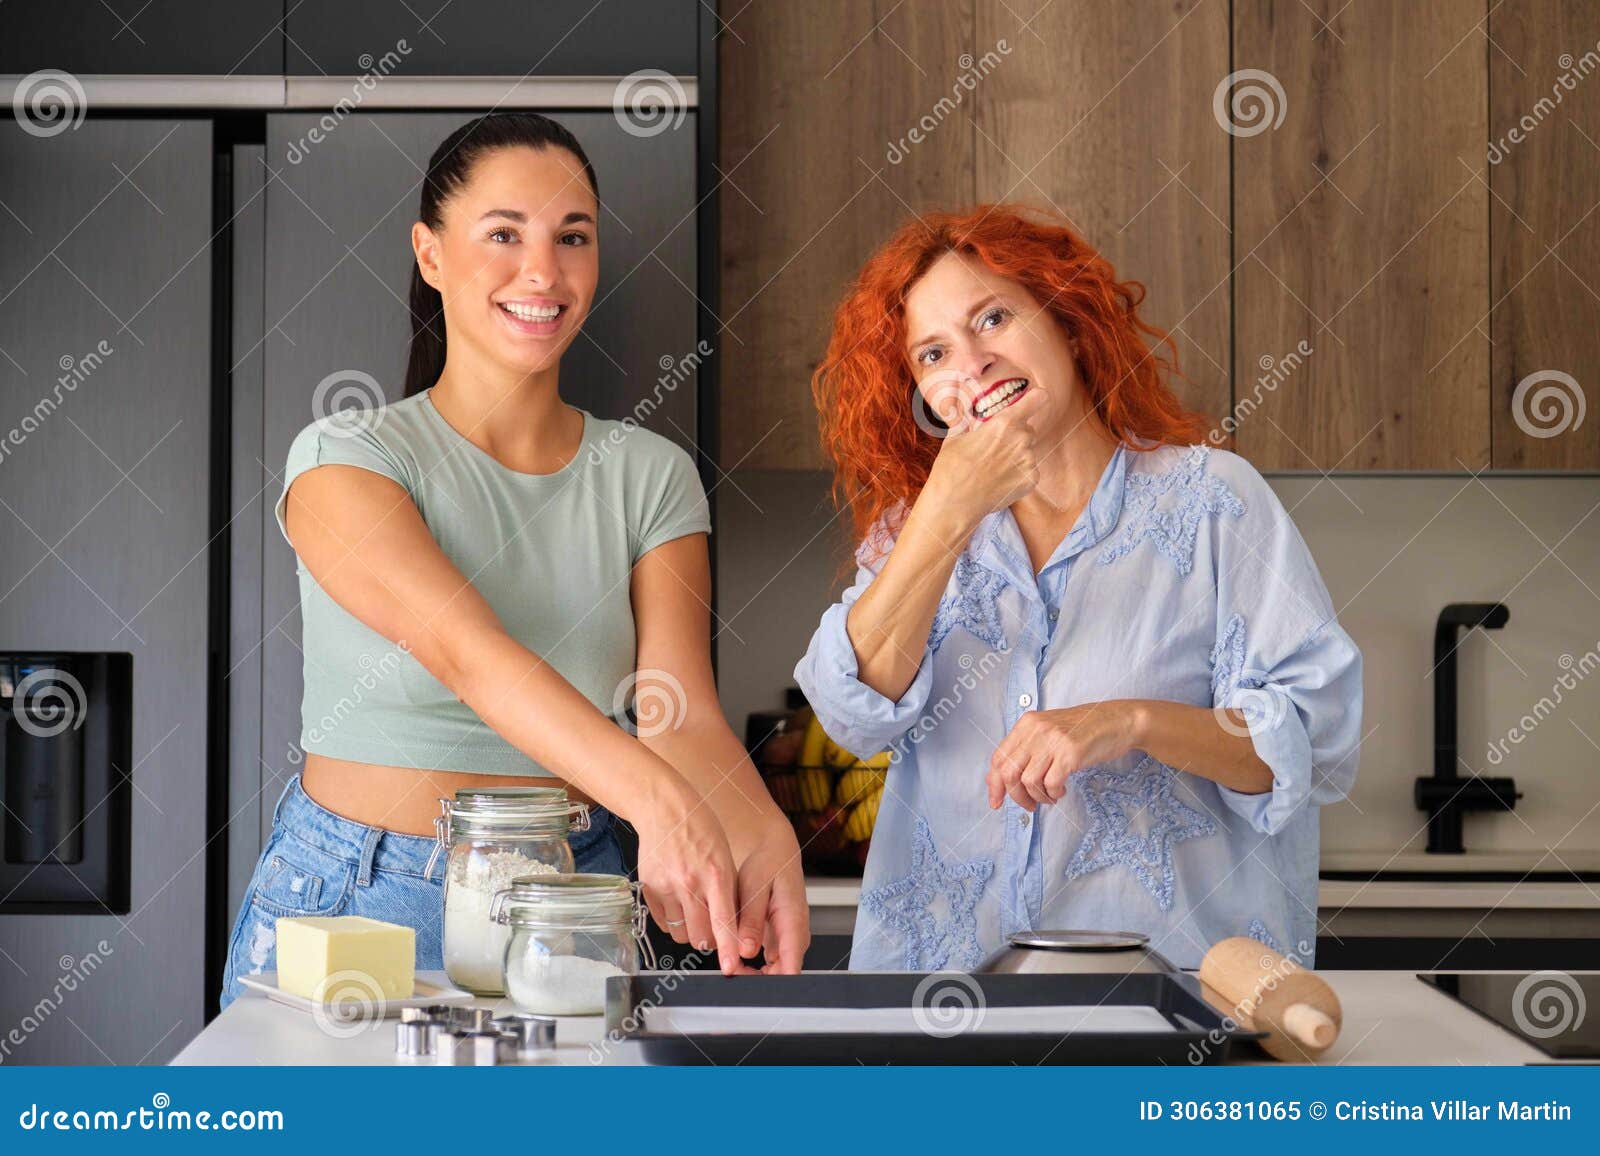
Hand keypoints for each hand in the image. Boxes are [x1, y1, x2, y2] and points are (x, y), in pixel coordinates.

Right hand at [633, 781, 743, 973]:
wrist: (664, 808)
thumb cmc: (701, 828)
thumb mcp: (725, 857)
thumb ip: (726, 891)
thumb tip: (728, 927)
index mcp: (715, 874)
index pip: (723, 921)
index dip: (728, 949)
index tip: (730, 968)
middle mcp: (689, 884)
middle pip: (700, 937)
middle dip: (710, 941)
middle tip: (714, 930)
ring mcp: (665, 887)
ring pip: (680, 934)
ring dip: (691, 931)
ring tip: (694, 911)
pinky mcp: (648, 888)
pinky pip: (662, 923)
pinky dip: (672, 922)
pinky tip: (677, 903)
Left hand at [727, 817, 810, 973]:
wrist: (774, 853)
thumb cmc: (767, 864)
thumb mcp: (753, 888)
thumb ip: (750, 920)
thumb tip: (746, 950)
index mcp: (793, 920)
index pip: (792, 964)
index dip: (774, 983)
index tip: (751, 987)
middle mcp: (795, 933)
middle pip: (783, 972)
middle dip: (756, 979)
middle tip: (730, 969)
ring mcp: (789, 937)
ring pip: (776, 969)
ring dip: (754, 973)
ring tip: (731, 961)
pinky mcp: (781, 938)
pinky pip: (771, 961)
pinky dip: (754, 964)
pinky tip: (737, 955)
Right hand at [921, 384, 1045, 531]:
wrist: (954, 503)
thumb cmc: (951, 467)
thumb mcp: (955, 435)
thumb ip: (967, 419)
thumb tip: (958, 405)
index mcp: (1005, 423)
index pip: (1038, 399)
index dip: (1036, 398)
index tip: (1031, 401)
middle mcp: (1022, 440)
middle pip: (1029, 429)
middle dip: (1015, 435)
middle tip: (994, 447)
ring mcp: (1029, 461)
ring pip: (1028, 451)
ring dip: (1016, 456)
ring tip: (993, 468)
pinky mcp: (1031, 480)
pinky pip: (1029, 470)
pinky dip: (1018, 474)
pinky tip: (999, 480)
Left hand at [987, 701, 1142, 810]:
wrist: (1117, 721)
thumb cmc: (1083, 730)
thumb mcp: (1048, 732)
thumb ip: (1025, 750)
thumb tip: (999, 779)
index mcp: (1027, 724)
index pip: (998, 758)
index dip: (994, 784)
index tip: (996, 802)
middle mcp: (1037, 730)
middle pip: (1009, 772)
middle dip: (1016, 796)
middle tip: (1029, 805)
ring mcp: (1054, 741)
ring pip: (1028, 781)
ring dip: (1038, 797)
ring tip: (1050, 796)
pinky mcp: (1071, 753)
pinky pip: (1050, 783)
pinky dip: (1053, 793)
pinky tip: (1061, 790)